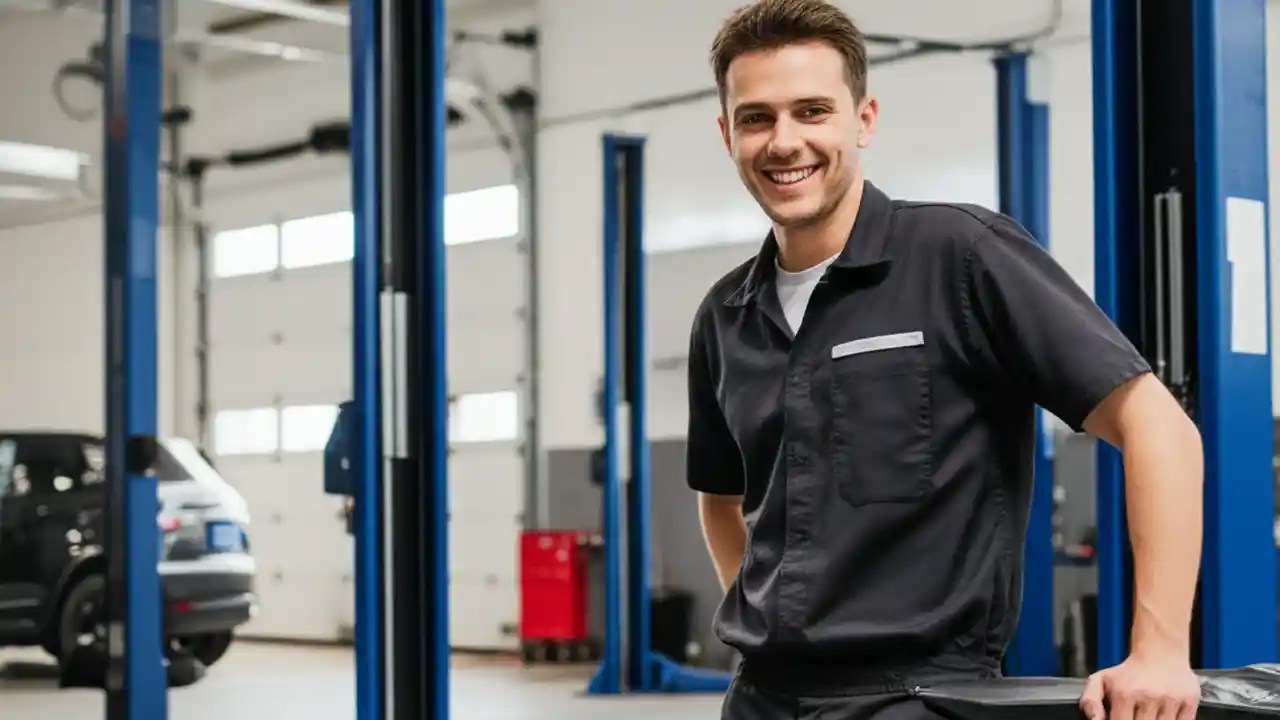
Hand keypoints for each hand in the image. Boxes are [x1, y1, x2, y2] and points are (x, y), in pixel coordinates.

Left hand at [1078, 653, 1200, 719]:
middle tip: (1135, 714)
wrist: (1161, 652)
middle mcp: (1148, 697)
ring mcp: (1170, 700)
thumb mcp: (1100, 681)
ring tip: (1147, 712)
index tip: (1121, 717)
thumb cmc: (1129, 672)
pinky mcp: (1189, 702)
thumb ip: (1090, 702)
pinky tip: (1162, 714)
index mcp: (1124, 694)